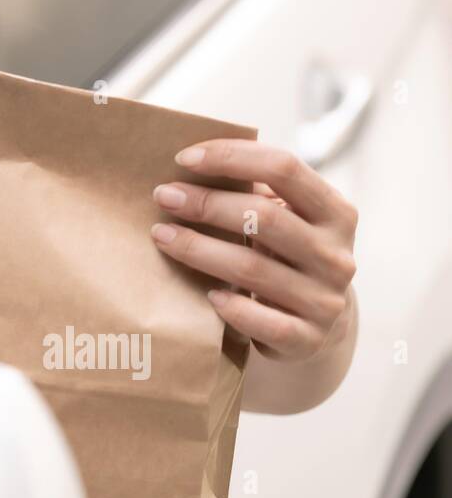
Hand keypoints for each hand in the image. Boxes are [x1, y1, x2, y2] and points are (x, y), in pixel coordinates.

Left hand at [149, 139, 358, 361]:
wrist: (316, 329)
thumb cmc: (285, 258)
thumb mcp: (286, 221)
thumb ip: (255, 193)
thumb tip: (190, 165)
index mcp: (335, 213)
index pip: (284, 168)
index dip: (232, 157)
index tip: (184, 158)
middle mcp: (336, 255)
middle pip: (265, 217)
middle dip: (206, 203)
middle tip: (163, 196)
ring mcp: (325, 300)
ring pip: (253, 268)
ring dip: (198, 249)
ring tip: (161, 235)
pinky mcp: (308, 340)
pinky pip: (263, 322)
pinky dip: (231, 307)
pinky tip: (206, 295)